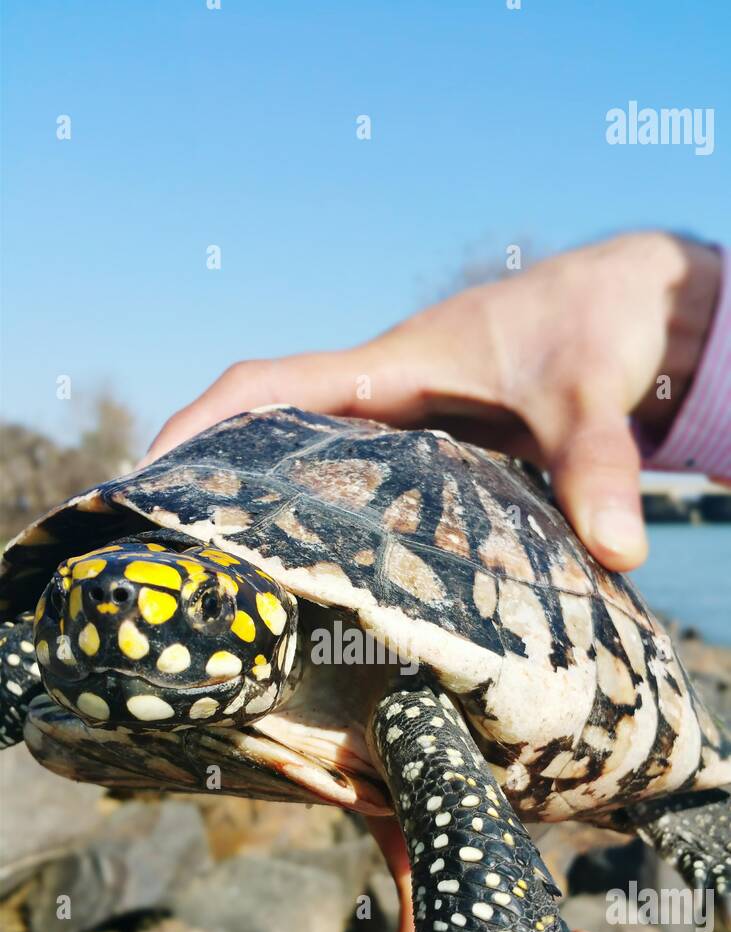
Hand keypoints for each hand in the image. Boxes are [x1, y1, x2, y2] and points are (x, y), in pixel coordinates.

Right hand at [145, 230, 719, 571]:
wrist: (631, 304)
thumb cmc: (596, 325)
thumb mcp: (588, 394)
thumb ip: (597, 465)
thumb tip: (618, 549)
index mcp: (390, 368)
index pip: (268, 388)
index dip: (200, 427)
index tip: (147, 480)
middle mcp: (385, 398)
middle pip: (271, 436)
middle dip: (216, 487)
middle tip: (173, 568)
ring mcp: (407, 428)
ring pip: (314, 469)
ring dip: (270, 514)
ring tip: (231, 596)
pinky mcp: (436, 457)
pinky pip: (363, 492)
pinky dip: (334, 529)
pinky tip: (332, 588)